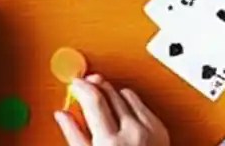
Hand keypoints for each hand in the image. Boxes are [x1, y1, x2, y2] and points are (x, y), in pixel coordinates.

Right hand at [55, 75, 169, 145]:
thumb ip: (74, 136)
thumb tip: (63, 115)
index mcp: (110, 142)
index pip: (93, 99)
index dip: (81, 86)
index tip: (75, 84)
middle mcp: (132, 132)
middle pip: (110, 92)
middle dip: (95, 86)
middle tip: (85, 87)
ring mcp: (150, 130)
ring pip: (127, 94)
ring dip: (113, 93)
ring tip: (103, 101)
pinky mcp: (161, 130)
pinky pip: (142, 104)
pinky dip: (130, 103)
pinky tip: (121, 111)